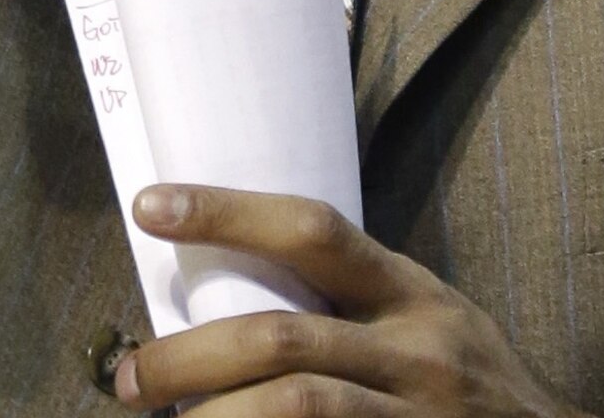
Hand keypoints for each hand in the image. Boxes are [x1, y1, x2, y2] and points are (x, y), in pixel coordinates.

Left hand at [115, 186, 584, 417]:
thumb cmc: (473, 391)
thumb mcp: (432, 326)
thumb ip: (354, 308)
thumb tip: (228, 293)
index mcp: (415, 296)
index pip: (314, 231)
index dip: (228, 213)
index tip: (150, 205)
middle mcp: (419, 352)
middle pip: (283, 338)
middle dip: (189, 357)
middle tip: (131, 378)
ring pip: (297, 406)